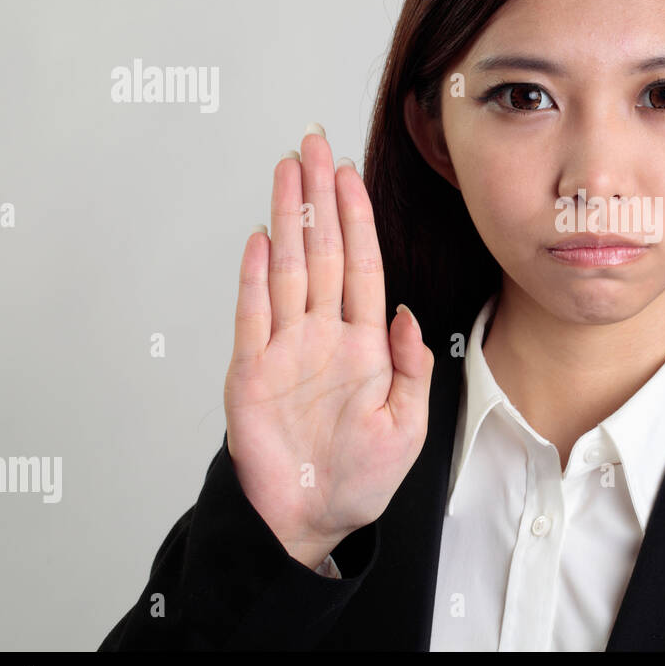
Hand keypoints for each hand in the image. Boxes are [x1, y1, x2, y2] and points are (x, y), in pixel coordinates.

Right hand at [223, 123, 432, 570]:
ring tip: (287, 170)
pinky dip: (255, 275)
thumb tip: (408, 314)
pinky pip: (253, 314)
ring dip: (288, 218)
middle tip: (315, 144)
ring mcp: (285, 349)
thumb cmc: (360, 478)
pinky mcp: (251, 371)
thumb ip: (413, 368)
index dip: (357, 219)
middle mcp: (324, 336)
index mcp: (365, 345)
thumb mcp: (409, 426)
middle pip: (322, 251)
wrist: (309, 521)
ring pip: (287, 268)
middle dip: (320, 197)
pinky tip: (260, 237)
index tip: (351, 175)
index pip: (361, 265)